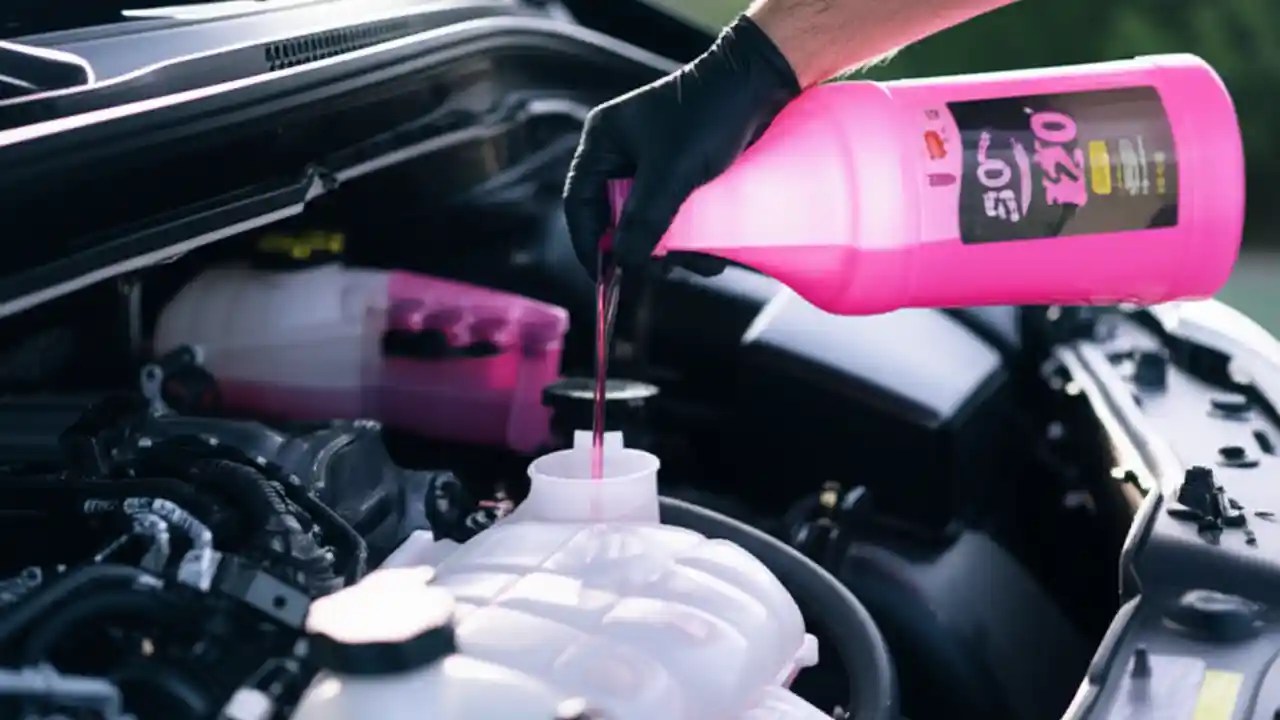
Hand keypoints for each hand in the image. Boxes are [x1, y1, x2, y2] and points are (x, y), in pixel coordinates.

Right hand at [562, 16, 799, 276]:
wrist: (761, 83)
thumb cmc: (709, 116)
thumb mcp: (672, 173)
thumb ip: (645, 219)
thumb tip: (624, 263)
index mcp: (604, 141)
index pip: (579, 201)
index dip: (589, 242)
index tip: (605, 277)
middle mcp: (622, 152)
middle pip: (616, 216)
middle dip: (641, 248)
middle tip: (662, 271)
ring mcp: (653, 163)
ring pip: (650, 220)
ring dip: (673, 248)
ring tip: (701, 262)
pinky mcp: (682, 172)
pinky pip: (675, 213)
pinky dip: (691, 236)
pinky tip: (712, 251)